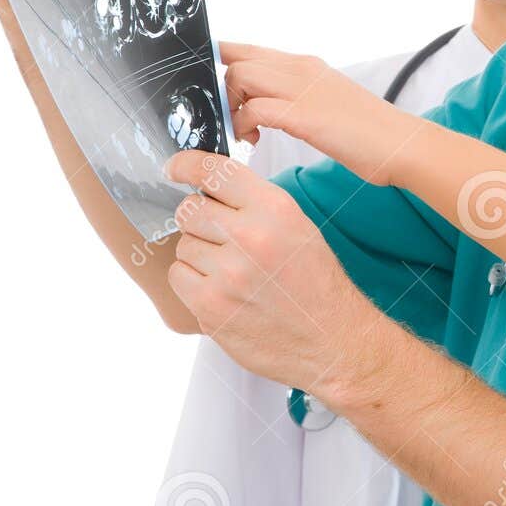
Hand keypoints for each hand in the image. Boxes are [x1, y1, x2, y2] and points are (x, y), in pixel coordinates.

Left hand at [164, 148, 389, 402]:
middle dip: (199, 220)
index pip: (213, 171)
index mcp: (274, 209)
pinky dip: (193, 281)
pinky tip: (220, 289)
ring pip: (183, 245)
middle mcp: (250, 237)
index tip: (174, 169)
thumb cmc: (316, 283)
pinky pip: (178, 277)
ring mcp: (227, 274)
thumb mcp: (298, 227)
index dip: (185, 166)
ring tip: (231, 271)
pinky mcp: (210, 307)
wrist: (331, 340)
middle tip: (221, 237)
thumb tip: (210, 187)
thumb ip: (255, 205)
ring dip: (199, 254)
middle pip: (188, 209)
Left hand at [221, 41, 413, 182]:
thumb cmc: (368, 132)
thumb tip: (266, 106)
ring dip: (230, 107)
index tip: (217, 91)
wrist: (402, 144)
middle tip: (234, 120)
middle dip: (222, 92)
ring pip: (239, 77)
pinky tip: (254, 142)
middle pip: (235, 60)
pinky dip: (243, 125)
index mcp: (305, 64)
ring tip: (245, 133)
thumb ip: (297, 96)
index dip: (222, 63)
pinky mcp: (304, 115)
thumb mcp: (326, 102)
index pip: (247, 49)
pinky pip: (255, 109)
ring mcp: (302, 89)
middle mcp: (300, 69)